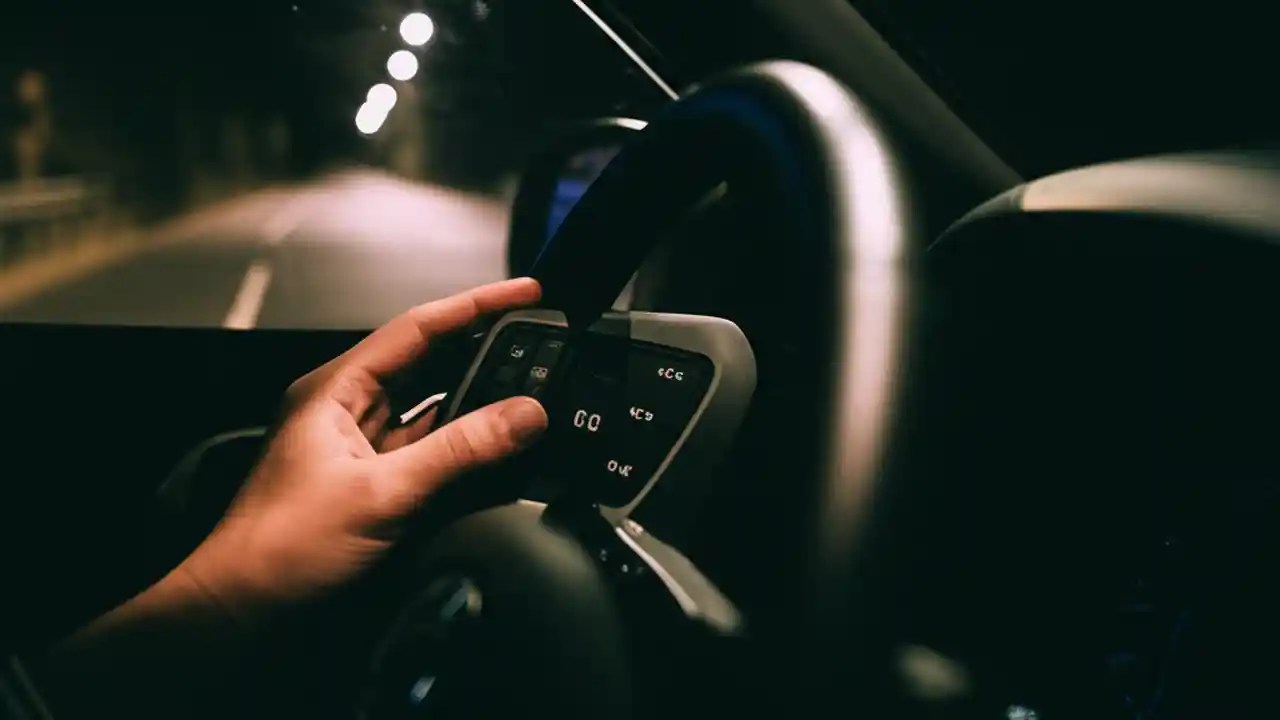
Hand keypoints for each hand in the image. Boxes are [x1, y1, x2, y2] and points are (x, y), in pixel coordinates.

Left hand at [178, 278, 548, 618]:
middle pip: (431, 365)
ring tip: (532, 394)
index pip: (419, 329)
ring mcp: (361, 449)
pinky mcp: (374, 486)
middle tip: (541, 343)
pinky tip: (501, 451)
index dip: (476, 306)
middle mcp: (348, 411)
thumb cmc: (280, 549)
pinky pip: (431, 454)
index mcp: (336, 391)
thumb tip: (523, 416)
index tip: (526, 294)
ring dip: (479, 405)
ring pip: (435, 412)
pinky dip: (467, 450)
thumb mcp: (383, 493)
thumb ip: (460, 452)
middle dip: (486, 353)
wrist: (244, 614)